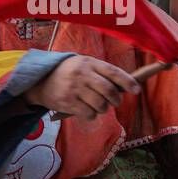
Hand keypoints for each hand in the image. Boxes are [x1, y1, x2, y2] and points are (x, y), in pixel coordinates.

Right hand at [22, 55, 139, 120]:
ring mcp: (74, 89)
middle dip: (116, 99)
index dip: (127, 81)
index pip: (112, 72)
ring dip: (104, 109)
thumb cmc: (70, 73)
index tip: (136, 90)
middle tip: (115, 101)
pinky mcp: (68, 103)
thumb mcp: (84, 65)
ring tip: (99, 106)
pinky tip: (86, 110)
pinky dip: (92, 116)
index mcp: (89, 62)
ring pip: (100, 105)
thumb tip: (126, 86)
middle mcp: (82, 74)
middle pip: (109, 90)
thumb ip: (102, 73)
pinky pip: (89, 114)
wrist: (41, 80)